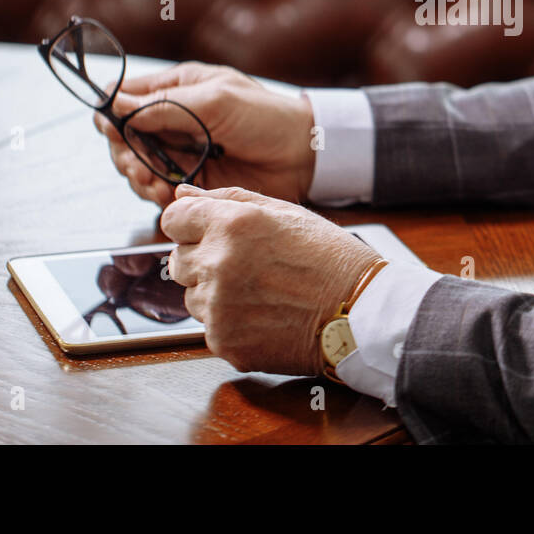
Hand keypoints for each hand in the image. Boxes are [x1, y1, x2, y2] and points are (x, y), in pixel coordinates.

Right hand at [92, 62, 316, 207]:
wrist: (304, 155)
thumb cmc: (267, 117)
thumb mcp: (216, 101)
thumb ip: (165, 105)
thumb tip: (116, 104)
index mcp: (178, 88)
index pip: (125, 97)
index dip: (111, 113)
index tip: (111, 129)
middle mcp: (173, 119)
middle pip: (124, 136)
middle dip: (125, 152)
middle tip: (137, 164)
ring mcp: (181, 151)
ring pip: (137, 164)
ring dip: (138, 175)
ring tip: (153, 182)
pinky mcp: (191, 180)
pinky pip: (158, 188)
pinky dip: (155, 193)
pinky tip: (165, 194)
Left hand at [161, 185, 384, 374]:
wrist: (360, 312)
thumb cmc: (330, 257)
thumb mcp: (285, 212)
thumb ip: (227, 199)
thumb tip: (181, 192)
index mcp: (232, 224)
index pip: (172, 219)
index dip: (190, 223)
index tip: (207, 231)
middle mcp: (218, 264)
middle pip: (177, 260)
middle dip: (204, 259)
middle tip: (249, 264)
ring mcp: (218, 307)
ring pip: (191, 296)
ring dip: (214, 293)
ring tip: (261, 290)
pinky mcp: (224, 341)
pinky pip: (208, 326)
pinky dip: (230, 322)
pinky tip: (264, 314)